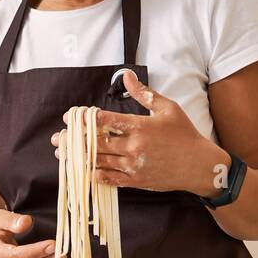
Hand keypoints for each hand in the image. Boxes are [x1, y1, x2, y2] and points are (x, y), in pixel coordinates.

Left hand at [50, 70, 227, 196]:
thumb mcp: (168, 108)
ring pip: (99, 162)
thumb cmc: (184, 134)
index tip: (70, 117)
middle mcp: (134, 147)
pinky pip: (109, 179)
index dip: (84, 119)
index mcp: (140, 126)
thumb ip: (144, 93)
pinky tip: (83, 170)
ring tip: (63, 155)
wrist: (199, 166)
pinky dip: (94, 175)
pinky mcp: (136, 180)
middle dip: (74, 140)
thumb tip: (126, 76)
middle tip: (58, 138)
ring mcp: (134, 166)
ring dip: (79, 158)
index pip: (104, 121)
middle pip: (96, 143)